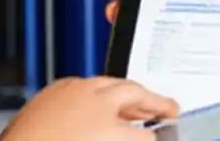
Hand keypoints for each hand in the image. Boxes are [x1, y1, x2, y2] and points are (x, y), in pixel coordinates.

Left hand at [0, 76, 178, 140]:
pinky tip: (97, 104)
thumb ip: (129, 138)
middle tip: (165, 108)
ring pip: (107, 84)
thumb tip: (140, 135)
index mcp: (108, 124)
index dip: (161, 124)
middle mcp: (92, 102)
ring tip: (135, 105)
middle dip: (152, 101)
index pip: (146, 127)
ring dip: (125, 93)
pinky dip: (96, 92)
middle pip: (132, 94)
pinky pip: (82, 85)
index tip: (169, 124)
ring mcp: (70, 94)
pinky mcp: (50, 94)